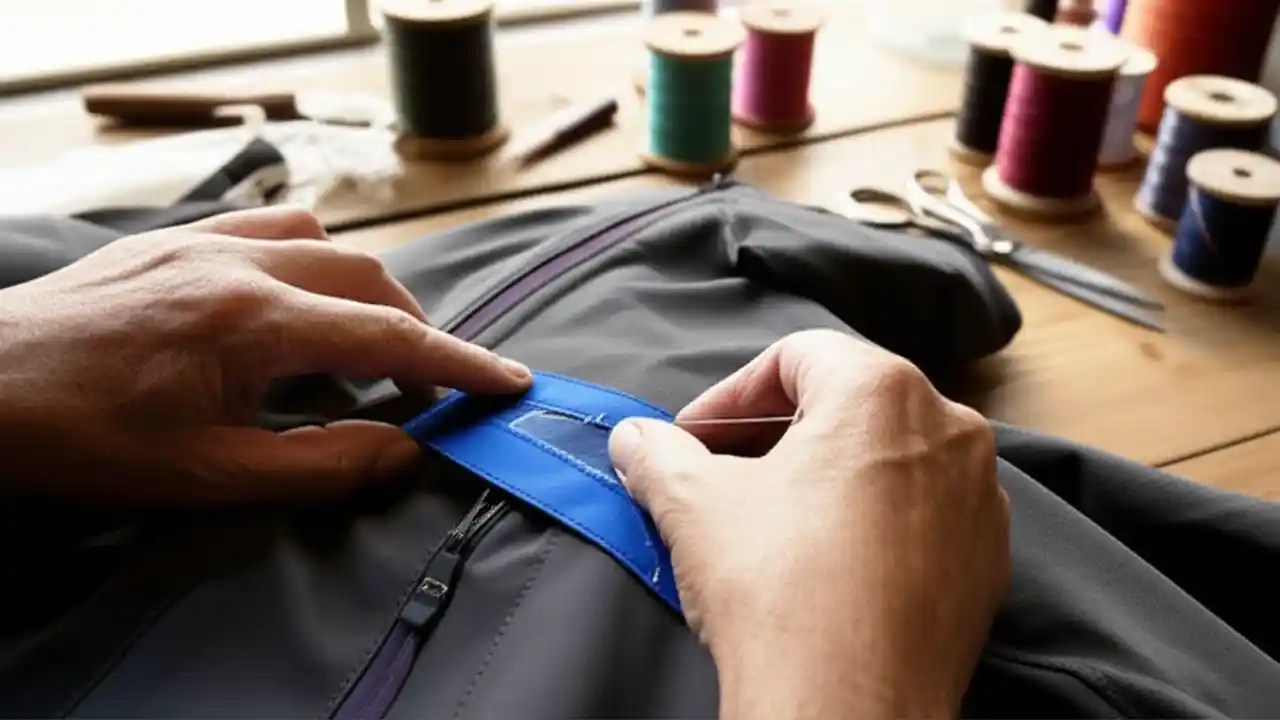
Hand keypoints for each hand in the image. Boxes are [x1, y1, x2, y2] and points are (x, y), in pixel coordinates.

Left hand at [0, 208, 530, 504]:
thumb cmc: (83, 441)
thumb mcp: (208, 475)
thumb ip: (321, 463)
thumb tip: (405, 450)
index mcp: (252, 321)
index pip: (389, 334)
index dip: (459, 363)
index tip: (509, 381)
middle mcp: (237, 264)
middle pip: (368, 280)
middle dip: (415, 331)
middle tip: (427, 388)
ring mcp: (201, 242)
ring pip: (323, 241)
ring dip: (362, 290)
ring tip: (359, 346)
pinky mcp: (171, 240)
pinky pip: (267, 225)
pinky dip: (308, 259)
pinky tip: (292, 300)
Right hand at [608, 330, 1007, 718]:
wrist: (848, 707)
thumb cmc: (780, 593)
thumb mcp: (692, 504)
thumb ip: (658, 454)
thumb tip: (635, 440)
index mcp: (882, 392)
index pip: (797, 356)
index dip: (731, 394)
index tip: (694, 436)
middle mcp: (949, 429)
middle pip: (848, 402)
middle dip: (776, 433)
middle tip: (723, 472)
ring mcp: (978, 497)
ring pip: (890, 457)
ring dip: (827, 475)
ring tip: (772, 520)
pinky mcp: (987, 560)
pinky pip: (924, 514)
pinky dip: (874, 521)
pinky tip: (826, 565)